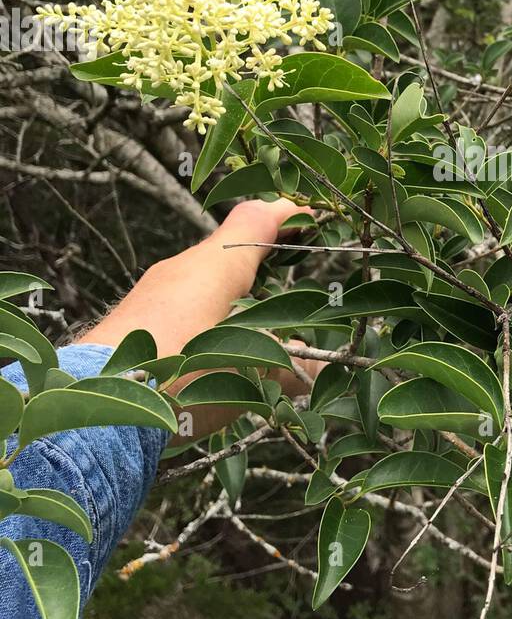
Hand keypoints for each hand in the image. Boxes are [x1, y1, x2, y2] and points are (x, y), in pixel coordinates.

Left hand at [77, 199, 318, 436]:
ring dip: (234, 302)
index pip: (257, 218)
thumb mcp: (248, 376)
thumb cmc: (178, 376)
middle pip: (230, 252)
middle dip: (264, 266)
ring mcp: (151, 293)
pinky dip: (205, 323)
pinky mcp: (131, 321)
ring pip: (203, 284)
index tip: (313, 218)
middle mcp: (181, 268)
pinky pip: (180, 308)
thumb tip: (313, 373)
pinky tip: (212, 359)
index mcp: (216, 266)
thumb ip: (287, 368)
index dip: (288, 214)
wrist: (90, 404)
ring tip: (257, 339)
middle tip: (293, 284)